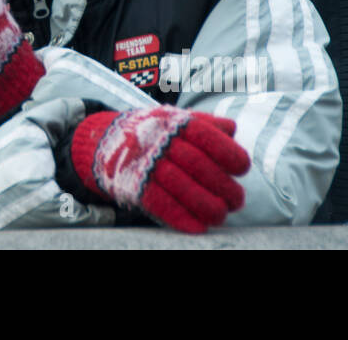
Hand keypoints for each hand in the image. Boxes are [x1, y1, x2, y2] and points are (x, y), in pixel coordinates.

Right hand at [70, 107, 248, 233]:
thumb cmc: (153, 133)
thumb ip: (205, 123)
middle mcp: (159, 142)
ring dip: (206, 205)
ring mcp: (145, 164)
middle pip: (198, 165)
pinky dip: (181, 217)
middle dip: (223, 186)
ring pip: (181, 187)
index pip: (207, 137)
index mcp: (173, 123)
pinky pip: (160, 203)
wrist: (105, 141)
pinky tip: (198, 227)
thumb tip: (231, 129)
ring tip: (221, 215)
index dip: (229, 153)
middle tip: (237, 200)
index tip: (242, 168)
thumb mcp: (175, 119)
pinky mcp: (134, 185)